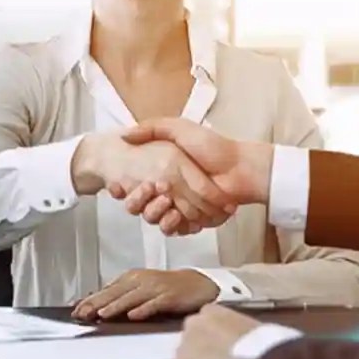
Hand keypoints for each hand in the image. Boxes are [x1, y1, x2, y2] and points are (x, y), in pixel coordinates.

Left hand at [71, 269, 220, 321]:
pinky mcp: (170, 297)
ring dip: (117, 305)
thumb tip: (98, 307)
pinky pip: (155, 303)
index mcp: (132, 279)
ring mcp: (156, 288)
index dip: (91, 300)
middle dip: (97, 303)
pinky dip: (144, 309)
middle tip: (82, 314)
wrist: (198, 285)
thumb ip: (122, 296)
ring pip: (132, 297)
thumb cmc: (167, 289)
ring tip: (103, 314)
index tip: (76, 311)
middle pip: (116, 293)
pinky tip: (134, 315)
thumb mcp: (142, 289)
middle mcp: (142, 281)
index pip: (107, 290)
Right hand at [112, 119, 272, 233]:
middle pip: (141, 204)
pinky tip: (174, 214)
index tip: (119, 185)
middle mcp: (169, 190)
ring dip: (154, 212)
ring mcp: (180, 207)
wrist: (239, 168)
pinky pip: (174, 230)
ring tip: (164, 201)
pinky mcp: (192, 221)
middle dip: (138, 201)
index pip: (136, 184)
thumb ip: (152, 128)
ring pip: (155, 219)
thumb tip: (125, 135)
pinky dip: (172, 225)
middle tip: (146, 190)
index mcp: (164, 170)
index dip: (126, 187)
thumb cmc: (212, 146)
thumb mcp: (179, 128)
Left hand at [171, 304, 262, 358]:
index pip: (204, 323)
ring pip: (183, 356)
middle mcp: (192, 322)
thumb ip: (236, 329)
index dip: (212, 337)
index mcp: (211, 309)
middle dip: (200, 348)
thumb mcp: (249, 327)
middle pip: (190, 337)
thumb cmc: (263, 343)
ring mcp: (183, 343)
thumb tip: (240, 340)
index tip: (223, 348)